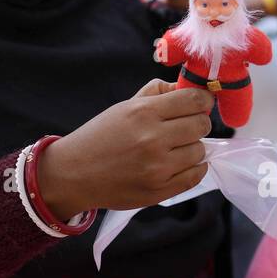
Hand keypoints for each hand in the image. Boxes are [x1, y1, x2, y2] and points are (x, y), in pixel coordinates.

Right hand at [35, 79, 212, 217]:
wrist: (74, 175)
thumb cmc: (100, 137)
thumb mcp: (124, 107)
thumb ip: (156, 93)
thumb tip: (186, 87)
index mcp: (143, 112)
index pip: (194, 100)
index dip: (202, 100)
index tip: (200, 104)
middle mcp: (153, 139)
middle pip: (202, 125)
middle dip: (198, 123)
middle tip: (186, 127)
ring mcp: (158, 167)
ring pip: (200, 151)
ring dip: (193, 148)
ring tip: (176, 148)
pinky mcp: (160, 190)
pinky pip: (196, 176)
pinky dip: (194, 168)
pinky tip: (181, 163)